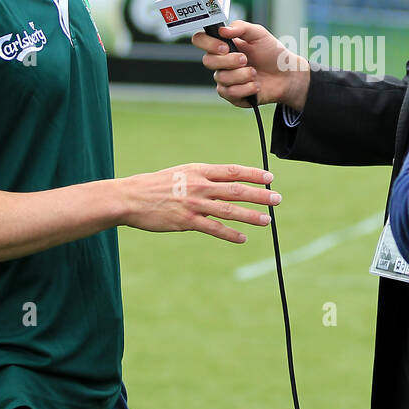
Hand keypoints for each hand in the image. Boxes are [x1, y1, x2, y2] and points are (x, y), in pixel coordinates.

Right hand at [116, 163, 280, 243]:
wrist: (131, 197)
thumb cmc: (155, 185)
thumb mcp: (181, 174)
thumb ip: (203, 178)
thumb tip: (225, 184)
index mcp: (199, 171)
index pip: (233, 171)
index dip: (253, 173)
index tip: (270, 177)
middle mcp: (200, 185)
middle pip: (236, 190)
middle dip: (259, 194)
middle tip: (277, 199)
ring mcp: (194, 204)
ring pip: (229, 210)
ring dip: (250, 216)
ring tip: (267, 221)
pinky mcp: (186, 221)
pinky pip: (213, 229)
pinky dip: (230, 234)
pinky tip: (243, 238)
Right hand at [190, 19, 309, 110]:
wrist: (286, 75)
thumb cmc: (271, 53)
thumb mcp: (259, 34)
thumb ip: (241, 27)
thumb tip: (223, 30)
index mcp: (223, 44)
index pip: (200, 40)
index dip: (207, 43)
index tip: (225, 46)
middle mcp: (221, 62)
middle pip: (207, 61)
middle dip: (229, 60)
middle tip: (245, 59)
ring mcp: (225, 79)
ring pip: (221, 78)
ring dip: (241, 75)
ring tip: (255, 72)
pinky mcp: (232, 95)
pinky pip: (230, 93)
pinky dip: (246, 88)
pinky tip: (256, 85)